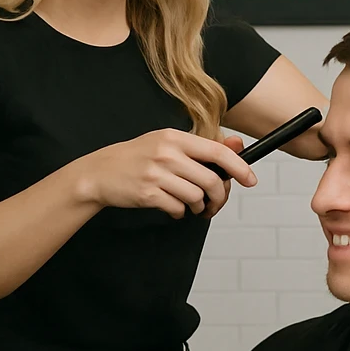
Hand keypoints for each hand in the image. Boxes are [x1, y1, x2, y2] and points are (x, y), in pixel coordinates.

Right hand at [76, 129, 256, 218]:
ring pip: (196, 197)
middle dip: (219, 197)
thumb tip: (237, 144)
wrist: (98, 173)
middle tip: (215, 204)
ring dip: (199, 207)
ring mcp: (156, 174)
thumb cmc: (138, 158)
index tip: (250, 180)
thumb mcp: (168, 144)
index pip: (217, 151)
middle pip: (211, 180)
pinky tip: (172, 207)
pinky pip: (177, 208)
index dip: (239, 167)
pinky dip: (179, 212)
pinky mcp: (147, 194)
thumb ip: (202, 147)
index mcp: (175, 138)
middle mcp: (167, 153)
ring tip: (191, 205)